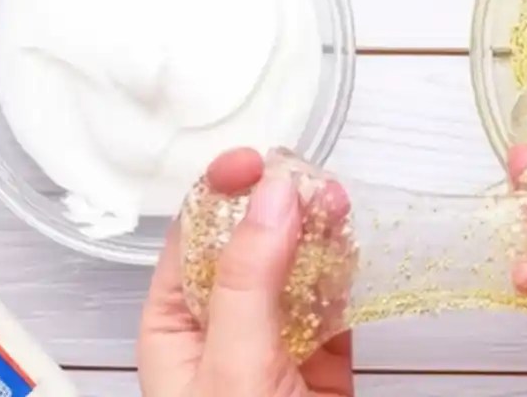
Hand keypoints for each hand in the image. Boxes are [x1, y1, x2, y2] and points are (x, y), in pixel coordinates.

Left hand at [138, 148, 354, 396]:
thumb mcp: (233, 364)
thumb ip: (250, 280)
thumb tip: (272, 196)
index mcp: (175, 331)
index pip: (190, 240)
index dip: (219, 194)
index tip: (254, 162)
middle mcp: (222, 334)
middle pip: (248, 247)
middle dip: (278, 207)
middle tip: (310, 180)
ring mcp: (273, 348)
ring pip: (293, 271)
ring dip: (316, 233)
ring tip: (337, 203)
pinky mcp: (321, 364)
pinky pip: (331, 305)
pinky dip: (343, 275)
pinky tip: (350, 248)